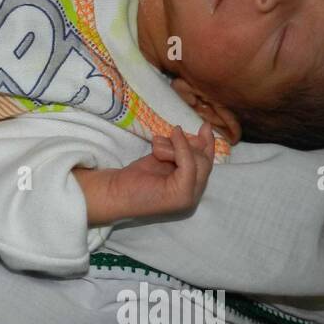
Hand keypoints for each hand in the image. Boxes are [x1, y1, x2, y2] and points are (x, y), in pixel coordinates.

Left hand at [102, 123, 216, 220]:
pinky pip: (189, 165)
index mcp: (189, 188)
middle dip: (186, 145)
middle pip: (205, 161)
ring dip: (175, 147)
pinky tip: (162, 146)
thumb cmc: (135, 178)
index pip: (206, 163)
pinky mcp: (183, 195)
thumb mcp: (163, 160)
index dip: (208, 144)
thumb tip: (201, 137)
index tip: (206, 126)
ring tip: (155, 150)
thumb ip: (181, 152)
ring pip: (198, 161)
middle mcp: (193, 195)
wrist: (115, 192)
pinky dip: (179, 149)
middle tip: (160, 143)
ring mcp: (190, 197)